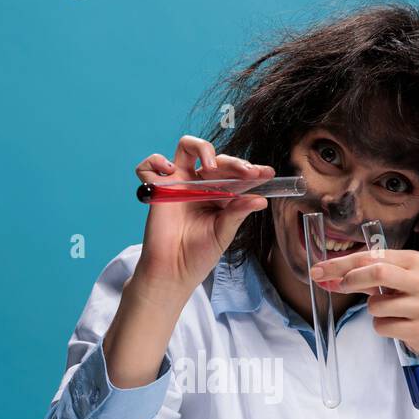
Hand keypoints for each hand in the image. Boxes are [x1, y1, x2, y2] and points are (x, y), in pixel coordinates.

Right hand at [131, 135, 273, 309]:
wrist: (173, 271)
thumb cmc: (198, 255)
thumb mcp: (223, 233)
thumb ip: (238, 213)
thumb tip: (261, 200)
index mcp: (220, 195)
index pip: (237, 175)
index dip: (252, 171)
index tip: (267, 173)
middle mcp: (200, 185)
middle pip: (216, 158)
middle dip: (233, 162)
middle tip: (245, 172)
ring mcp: (179, 184)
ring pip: (186, 147)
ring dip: (201, 148)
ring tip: (209, 166)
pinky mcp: (157, 188)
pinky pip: (151, 166)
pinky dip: (156, 161)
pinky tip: (169, 171)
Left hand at [310, 248, 418, 355]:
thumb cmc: (410, 296)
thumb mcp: (394, 278)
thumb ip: (361, 276)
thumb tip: (324, 277)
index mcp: (413, 260)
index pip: (371, 257)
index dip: (341, 264)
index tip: (318, 271)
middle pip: (377, 272)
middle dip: (351, 279)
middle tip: (340, 286)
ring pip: (376, 306)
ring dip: (371, 310)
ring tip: (386, 310)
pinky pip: (382, 327)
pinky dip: (381, 326)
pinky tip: (395, 324)